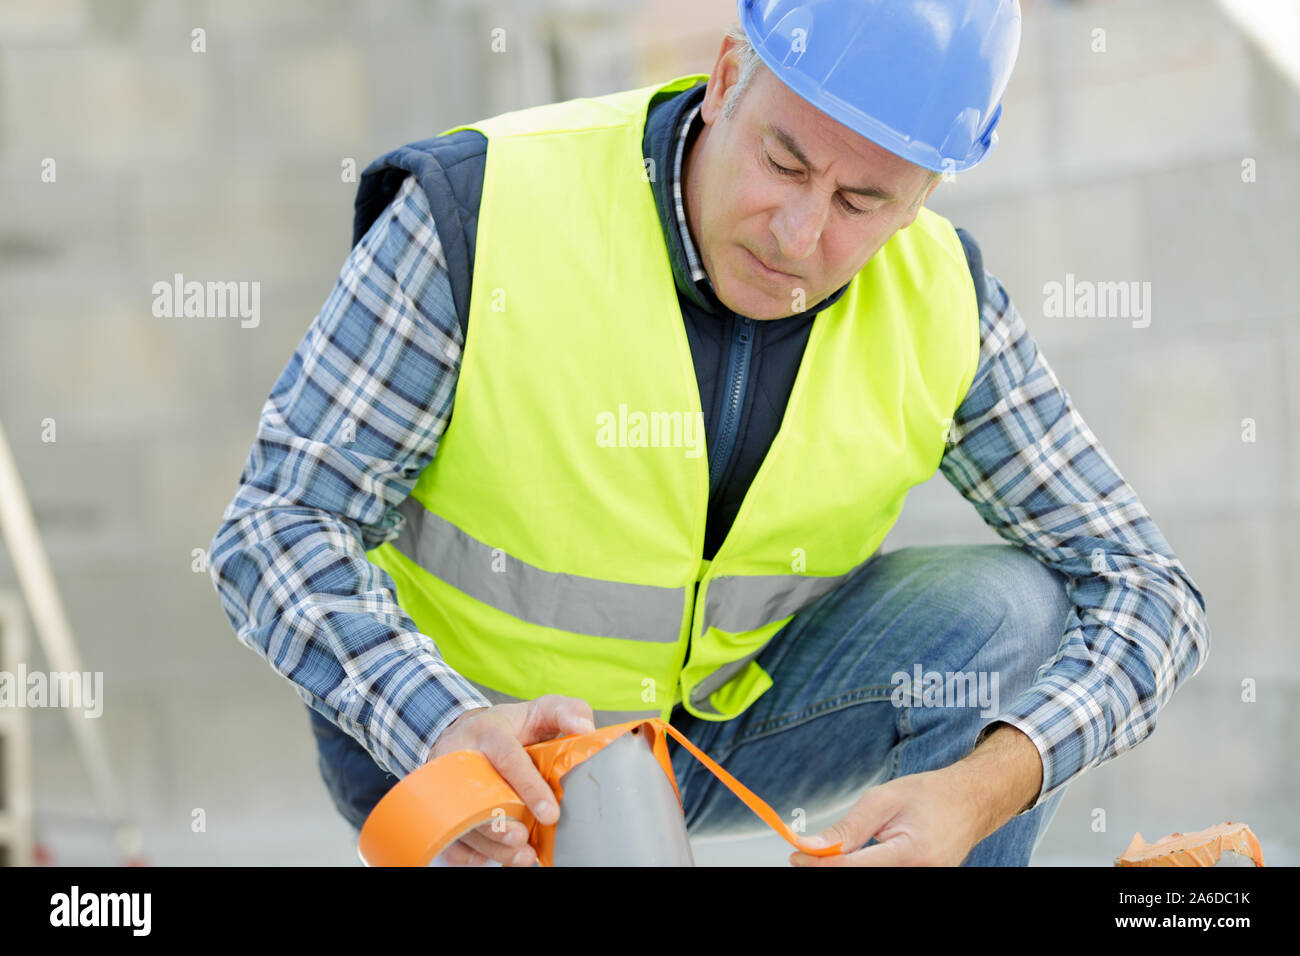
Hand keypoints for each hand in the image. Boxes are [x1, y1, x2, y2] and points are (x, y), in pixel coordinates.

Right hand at [429, 695, 594, 866]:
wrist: (468, 730)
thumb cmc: (513, 725)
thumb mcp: (542, 709)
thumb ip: (568, 712)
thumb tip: (585, 729)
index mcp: (489, 730)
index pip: (508, 759)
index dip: (529, 788)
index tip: (550, 814)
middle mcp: (460, 754)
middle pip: (476, 795)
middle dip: (499, 824)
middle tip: (522, 838)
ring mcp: (444, 780)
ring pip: (461, 820)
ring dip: (489, 845)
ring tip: (520, 856)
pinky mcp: (438, 802)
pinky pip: (444, 831)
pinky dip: (463, 851)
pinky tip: (486, 858)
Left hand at [788, 766, 985, 865]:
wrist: (973, 801)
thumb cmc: (931, 795)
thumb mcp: (884, 799)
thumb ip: (849, 827)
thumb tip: (812, 845)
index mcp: (912, 854)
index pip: (853, 868)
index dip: (820, 863)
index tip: (796, 855)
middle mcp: (921, 875)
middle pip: (860, 879)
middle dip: (832, 868)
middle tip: (809, 855)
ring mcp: (925, 881)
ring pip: (871, 879)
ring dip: (848, 868)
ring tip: (835, 852)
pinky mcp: (923, 881)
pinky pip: (885, 878)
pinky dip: (865, 869)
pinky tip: (857, 859)